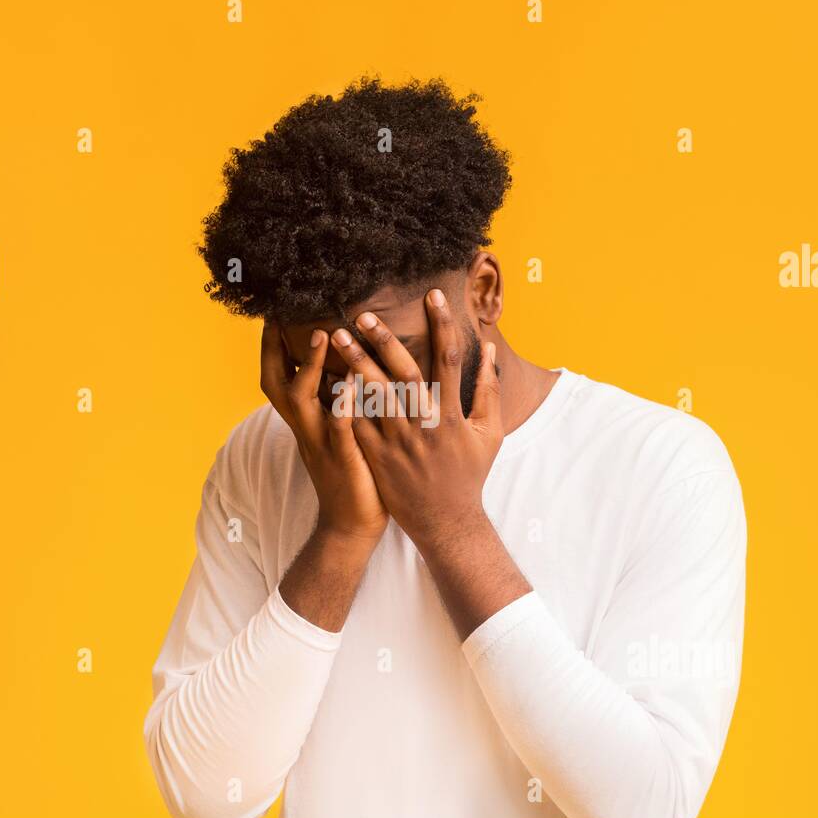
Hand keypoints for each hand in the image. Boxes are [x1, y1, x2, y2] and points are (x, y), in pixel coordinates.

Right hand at [260, 321, 388, 545]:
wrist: (353, 525)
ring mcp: (321, 443)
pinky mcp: (344, 459)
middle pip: (276, 384)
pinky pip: (338, 431)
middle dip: (276, 349)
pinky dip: (340, 408)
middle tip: (282, 315)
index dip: (271, 346)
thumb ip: (334, 402)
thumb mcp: (338, 433)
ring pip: (303, 401)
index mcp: (305, 420)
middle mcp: (306, 428)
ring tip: (323, 335)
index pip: (278, 377)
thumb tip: (342, 368)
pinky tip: (348, 387)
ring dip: (311, 367)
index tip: (273, 312)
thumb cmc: (353, 474)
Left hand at [327, 289, 502, 554]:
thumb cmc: (470, 474)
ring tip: (337, 338)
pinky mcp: (377, 457)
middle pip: (402, 373)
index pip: (448, 359)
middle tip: (363, 314)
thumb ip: (490, 390)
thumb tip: (490, 350)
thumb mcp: (490, 433)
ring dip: (355, 364)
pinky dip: (343, 400)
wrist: (446, 522)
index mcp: (452, 415)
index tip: (433, 294)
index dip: (443, 324)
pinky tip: (328, 377)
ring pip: (373, 396)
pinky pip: (357, 424)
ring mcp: (398, 443)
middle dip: (383, 340)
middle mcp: (424, 425)